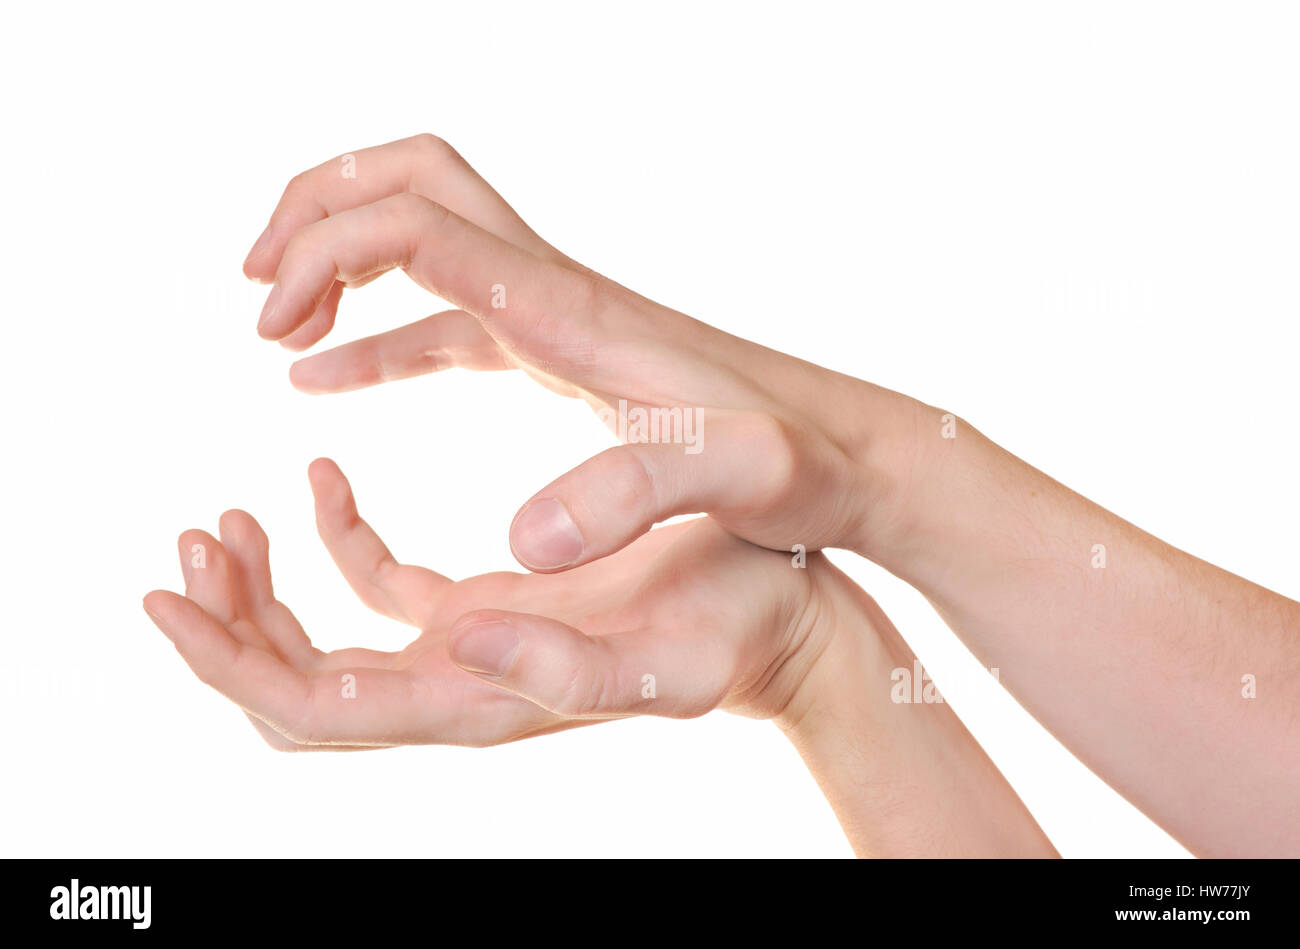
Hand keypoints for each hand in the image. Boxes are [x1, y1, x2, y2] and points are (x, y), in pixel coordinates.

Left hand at [142, 459, 830, 748]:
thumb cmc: (742, 630)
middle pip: (296, 691)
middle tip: (187, 543)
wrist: (787, 625)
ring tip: (224, 519)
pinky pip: (382, 589)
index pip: (314, 708)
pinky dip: (332, 541)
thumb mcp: (666, 655)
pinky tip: (319, 477)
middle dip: (224, 632)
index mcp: (483, 700)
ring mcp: (469, 649)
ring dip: (261, 595)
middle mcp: (460, 685)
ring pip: (324, 647)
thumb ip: (562, 668)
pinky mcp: (490, 609)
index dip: (227, 661)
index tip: (161, 594)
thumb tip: (455, 645)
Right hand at [244, 135, 926, 573]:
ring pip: (422, 237)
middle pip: (413, 181)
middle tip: (256, 286)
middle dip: (318, 211)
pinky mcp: (560, 351)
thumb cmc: (797, 467)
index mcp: (569, 308)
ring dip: (337, 263)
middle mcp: (554, 291)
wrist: (849, 455)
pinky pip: (445, 318)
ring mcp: (555, 315)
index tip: (272, 321)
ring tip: (274, 328)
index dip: (330, 251)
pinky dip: (378, 334)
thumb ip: (635, 496)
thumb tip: (520, 543)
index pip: (423, 222)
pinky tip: (331, 377)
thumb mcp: (730, 479)